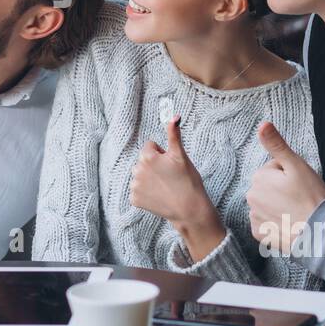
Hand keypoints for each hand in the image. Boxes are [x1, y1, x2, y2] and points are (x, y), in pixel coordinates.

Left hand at [130, 117, 224, 257]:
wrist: (189, 209)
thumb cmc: (188, 180)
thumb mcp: (181, 155)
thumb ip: (174, 134)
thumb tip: (174, 116)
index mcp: (147, 157)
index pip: (151, 146)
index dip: (163, 154)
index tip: (171, 165)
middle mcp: (136, 170)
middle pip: (144, 161)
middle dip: (154, 166)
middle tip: (170, 176)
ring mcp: (134, 186)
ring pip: (141, 175)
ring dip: (150, 179)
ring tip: (165, 187)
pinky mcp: (134, 200)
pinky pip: (138, 190)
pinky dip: (146, 193)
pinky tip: (159, 196)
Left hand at [246, 121, 324, 253]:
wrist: (319, 235)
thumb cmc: (311, 198)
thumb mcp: (297, 165)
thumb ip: (277, 144)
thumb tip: (262, 125)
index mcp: (258, 178)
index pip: (274, 169)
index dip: (290, 175)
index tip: (300, 185)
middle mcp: (251, 197)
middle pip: (269, 187)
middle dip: (282, 190)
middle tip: (300, 198)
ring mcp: (254, 216)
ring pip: (267, 205)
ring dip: (278, 207)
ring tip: (296, 212)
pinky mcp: (259, 233)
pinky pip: (265, 224)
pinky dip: (275, 223)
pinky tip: (288, 224)